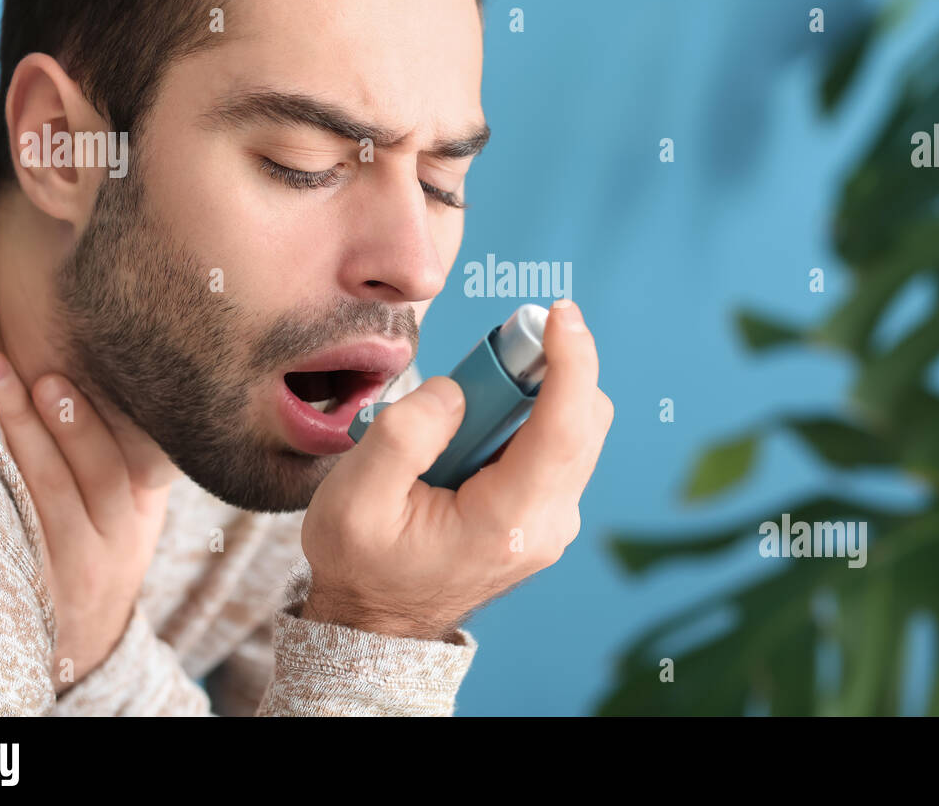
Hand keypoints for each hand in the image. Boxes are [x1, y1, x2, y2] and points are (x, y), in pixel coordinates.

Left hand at [0, 351, 171, 692]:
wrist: (83, 642)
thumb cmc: (105, 557)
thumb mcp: (138, 522)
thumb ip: (138, 471)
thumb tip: (135, 396)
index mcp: (136, 522)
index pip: (120, 467)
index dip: (92, 423)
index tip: (60, 379)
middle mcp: (107, 546)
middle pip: (87, 476)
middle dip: (59, 421)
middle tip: (32, 374)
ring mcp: (65, 569)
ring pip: (42, 498)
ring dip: (19, 436)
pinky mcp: (28, 584)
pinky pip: (9, 529)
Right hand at [300, 299, 612, 639]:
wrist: (376, 624)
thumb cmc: (363, 565)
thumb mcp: (355, 499)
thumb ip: (406, 434)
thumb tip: (457, 391)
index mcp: (508, 522)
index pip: (565, 428)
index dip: (571, 361)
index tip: (560, 312)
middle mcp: (548, 524)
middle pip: (583, 420)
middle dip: (548, 368)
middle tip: (492, 352)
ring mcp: (552, 521)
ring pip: (574, 428)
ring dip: (533, 392)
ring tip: (468, 401)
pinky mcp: (545, 512)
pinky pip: (554, 444)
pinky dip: (526, 416)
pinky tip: (476, 425)